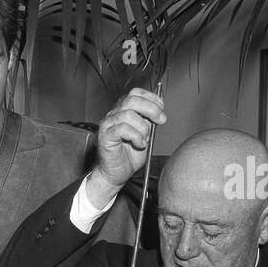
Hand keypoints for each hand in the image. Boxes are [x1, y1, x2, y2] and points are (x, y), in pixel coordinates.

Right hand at [86, 88, 166, 205]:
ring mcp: (108, 124)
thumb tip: (158, 111)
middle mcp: (114, 115)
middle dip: (151, 109)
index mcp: (123, 111)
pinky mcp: (106, 136)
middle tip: (160, 121)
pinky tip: (139, 144)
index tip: (161, 109)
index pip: (135, 93)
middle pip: (132, 100)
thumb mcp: (145, 133)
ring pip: (128, 115)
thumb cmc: (130, 155)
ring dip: (143, 128)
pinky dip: (136, 136)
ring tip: (144, 139)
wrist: (117, 173)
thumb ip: (149, 121)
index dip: (151, 98)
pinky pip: (123, 129)